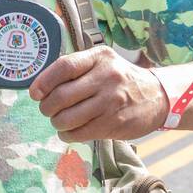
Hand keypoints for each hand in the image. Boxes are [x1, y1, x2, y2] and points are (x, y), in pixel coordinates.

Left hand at [27, 44, 167, 141]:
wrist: (157, 96)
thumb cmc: (120, 78)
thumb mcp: (102, 62)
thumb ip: (76, 68)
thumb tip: (40, 85)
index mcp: (99, 57)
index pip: (64, 66)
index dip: (44, 81)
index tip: (34, 93)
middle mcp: (106, 77)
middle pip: (62, 96)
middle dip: (47, 107)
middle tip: (47, 109)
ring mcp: (111, 102)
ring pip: (68, 118)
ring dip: (56, 122)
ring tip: (59, 120)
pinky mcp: (114, 124)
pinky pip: (80, 133)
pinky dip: (67, 135)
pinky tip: (69, 131)